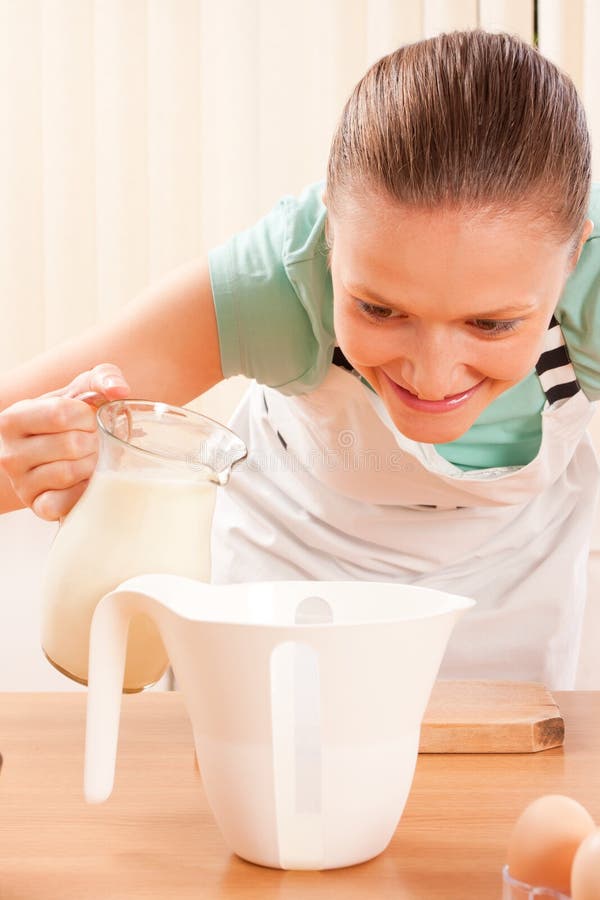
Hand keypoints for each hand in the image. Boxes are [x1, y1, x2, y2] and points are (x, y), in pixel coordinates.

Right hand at [0, 364, 129, 520]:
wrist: (50, 452)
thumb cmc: (69, 418)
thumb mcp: (80, 390)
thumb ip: (102, 378)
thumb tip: (119, 390)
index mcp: (14, 418)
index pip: (60, 413)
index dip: (87, 416)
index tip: (89, 419)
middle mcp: (9, 452)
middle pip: (70, 444)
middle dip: (93, 441)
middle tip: (94, 442)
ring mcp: (21, 483)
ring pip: (69, 473)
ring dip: (91, 465)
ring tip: (91, 458)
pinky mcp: (37, 506)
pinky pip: (64, 503)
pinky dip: (83, 492)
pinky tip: (86, 481)